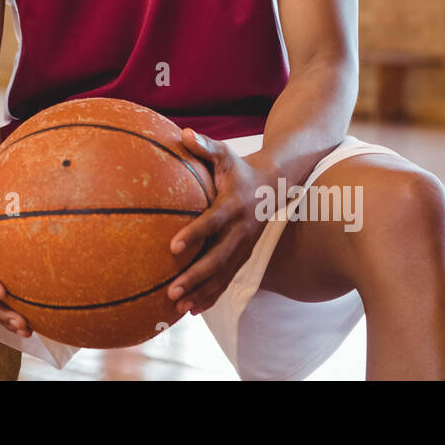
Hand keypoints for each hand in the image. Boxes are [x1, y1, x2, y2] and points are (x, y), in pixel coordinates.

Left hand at [167, 128, 274, 316]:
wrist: (273, 185)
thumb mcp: (225, 154)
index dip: (194, 234)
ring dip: (202, 293)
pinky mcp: (244, 256)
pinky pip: (227, 280)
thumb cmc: (239, 167)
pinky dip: (212, 296)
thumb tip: (183, 133)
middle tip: (171, 291)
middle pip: (217, 258)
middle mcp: (240, 231)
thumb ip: (204, 146)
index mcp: (233, 205)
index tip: (172, 247)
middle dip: (195, 277)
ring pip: (222, 275)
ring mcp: (244, 247)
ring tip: (178, 309)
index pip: (212, 223)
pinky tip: (193, 311)